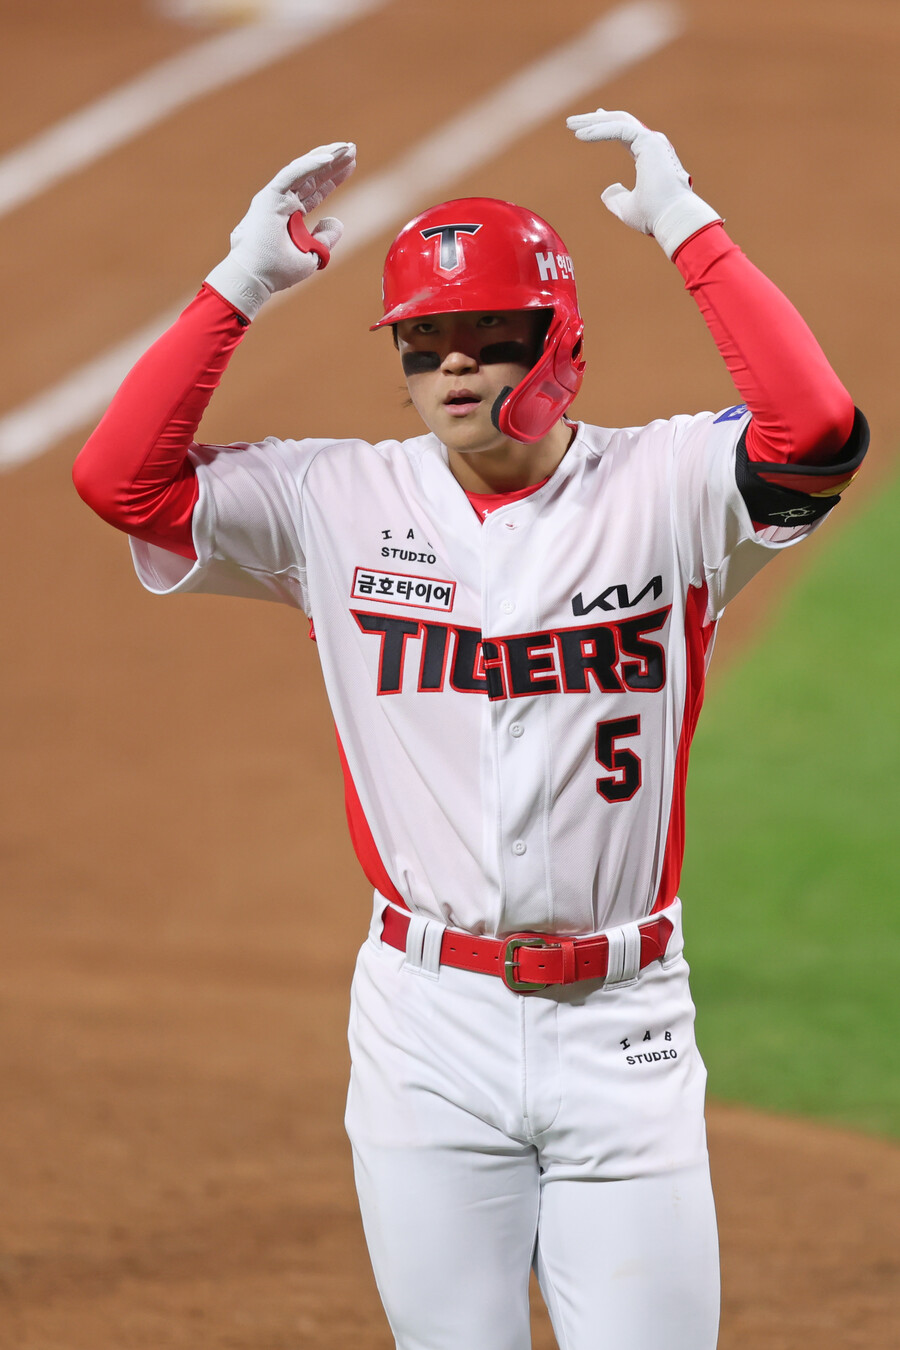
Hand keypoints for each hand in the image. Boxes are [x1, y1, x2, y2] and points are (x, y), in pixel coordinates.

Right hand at [205, 141, 355, 319]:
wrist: (255, 279)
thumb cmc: (277, 272)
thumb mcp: (312, 256)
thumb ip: (325, 239)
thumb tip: (337, 221)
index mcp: (290, 214)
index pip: (315, 190)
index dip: (334, 177)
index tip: (352, 164)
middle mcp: (282, 202)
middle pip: (312, 176)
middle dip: (333, 161)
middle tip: (352, 148)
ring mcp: (275, 197)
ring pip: (303, 170)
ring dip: (325, 157)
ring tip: (346, 147)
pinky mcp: (269, 197)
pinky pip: (291, 175)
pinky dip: (309, 165)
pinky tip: (329, 158)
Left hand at [566, 109, 719, 257]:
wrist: (671, 219)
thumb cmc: (653, 217)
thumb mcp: (627, 208)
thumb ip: (616, 198)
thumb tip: (606, 191)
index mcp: (649, 156)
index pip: (625, 135)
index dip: (605, 128)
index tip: (587, 126)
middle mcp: (652, 144)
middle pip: (620, 123)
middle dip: (595, 120)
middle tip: (572, 122)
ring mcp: (652, 141)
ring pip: (619, 122)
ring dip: (593, 121)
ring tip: (570, 124)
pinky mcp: (649, 142)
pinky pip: (619, 130)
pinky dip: (599, 131)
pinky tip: (580, 136)